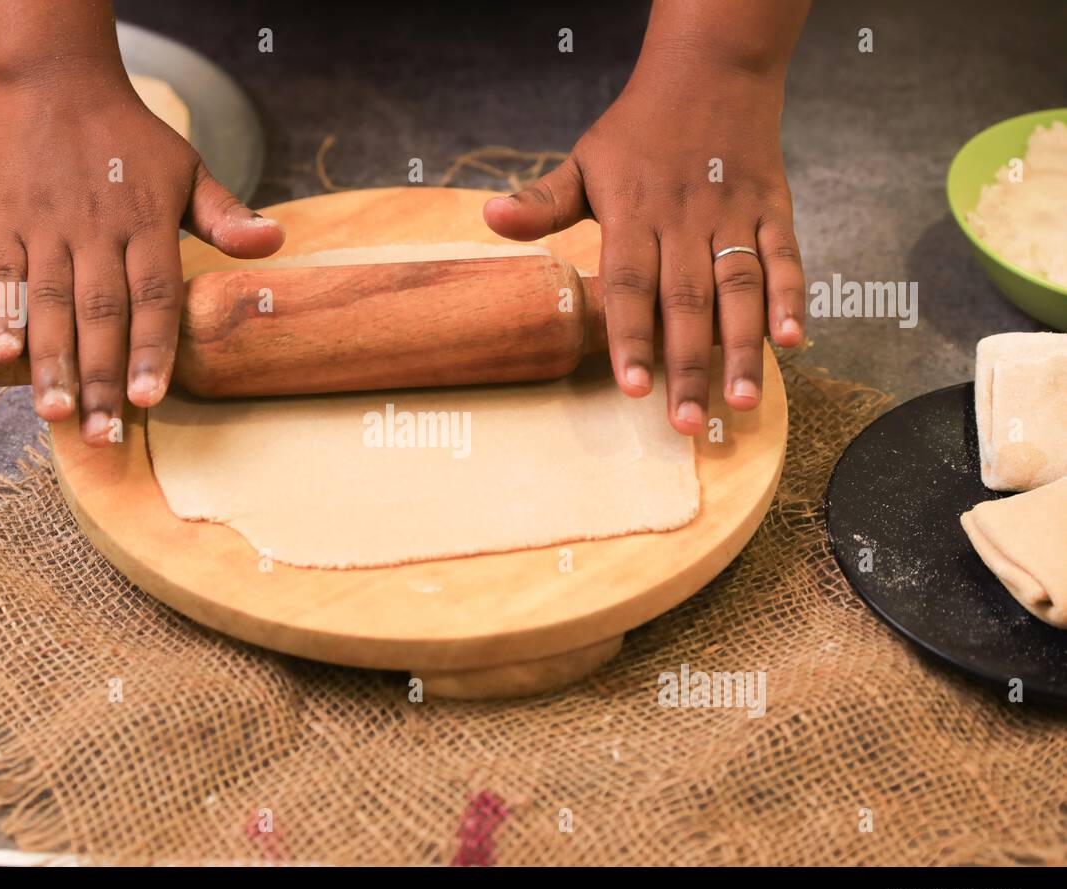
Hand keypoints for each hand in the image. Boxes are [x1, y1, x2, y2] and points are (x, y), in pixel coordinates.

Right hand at [0, 72, 283, 443]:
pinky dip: (2, 315)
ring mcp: (47, 227)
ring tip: (55, 413)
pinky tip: (2, 357)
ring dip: (51, 362)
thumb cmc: (130, 137)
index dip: (151, 350)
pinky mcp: (4, 222)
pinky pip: (3, 276)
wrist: (53, 81)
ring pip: (51, 304)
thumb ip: (226, 215)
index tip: (151, 398)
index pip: (153, 296)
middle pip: (100, 314)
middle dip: (100, 378)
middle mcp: (96, 229)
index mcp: (146, 222)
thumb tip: (275, 242)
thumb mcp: (187, 168)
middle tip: (103, 435)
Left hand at [484, 52, 803, 434]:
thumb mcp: (584, 159)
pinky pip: (785, 256)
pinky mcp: (772, 206)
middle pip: (686, 303)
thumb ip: (543, 200)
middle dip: (688, 367)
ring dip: (743, 348)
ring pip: (740, 287)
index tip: (631, 389)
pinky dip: (791, 297)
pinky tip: (792, 341)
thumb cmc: (638, 128)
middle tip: (686, 424)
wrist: (712, 67)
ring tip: (742, 401)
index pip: (630, 286)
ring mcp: (732, 214)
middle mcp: (684, 219)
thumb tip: (491, 219)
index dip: (630, 339)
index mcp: (633, 213)